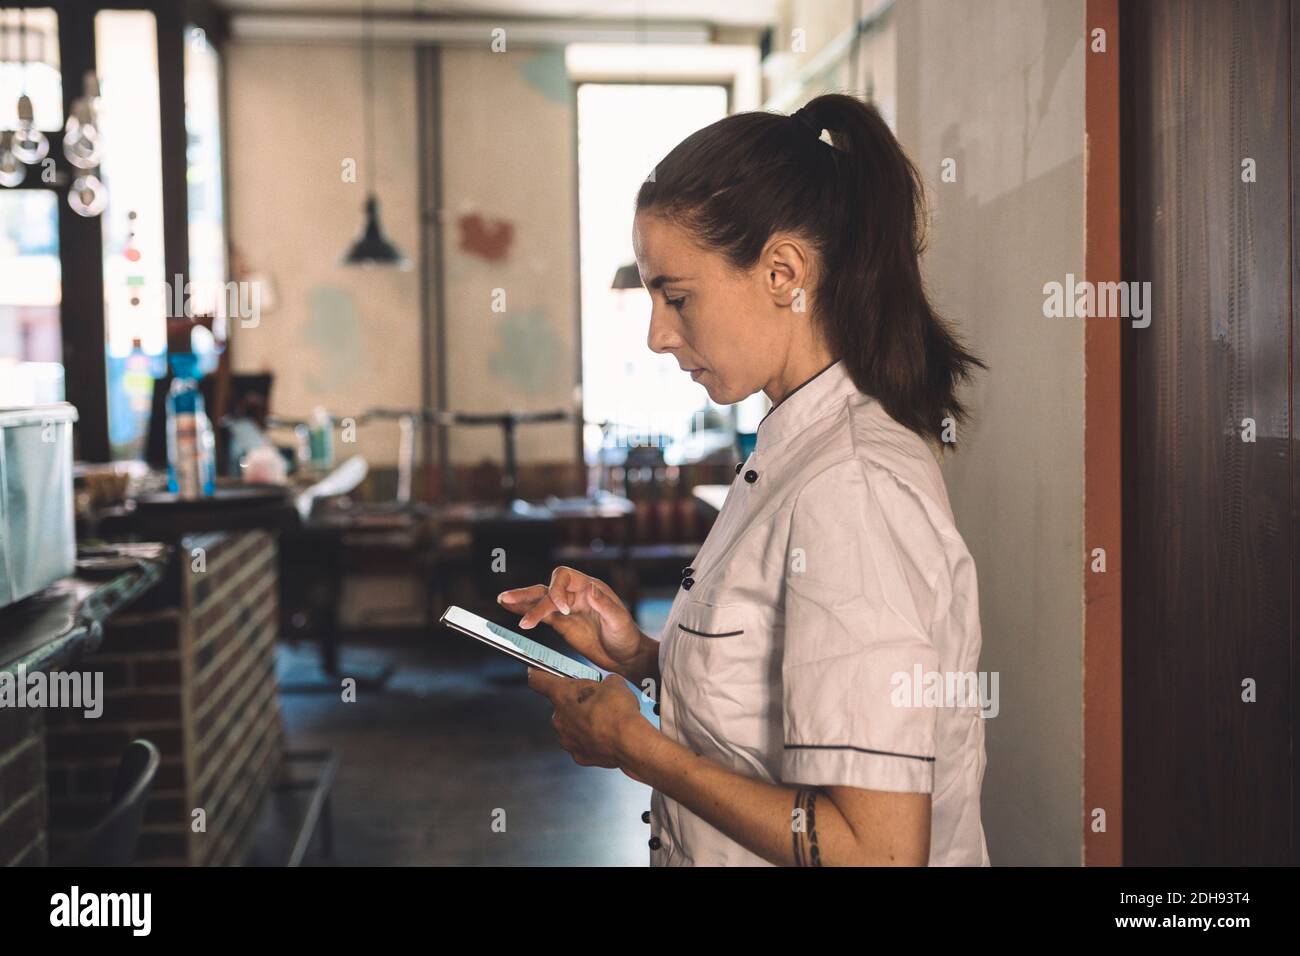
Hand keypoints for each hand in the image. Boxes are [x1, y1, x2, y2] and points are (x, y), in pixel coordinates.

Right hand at [498, 567, 646, 679]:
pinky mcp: (562, 624)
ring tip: (503, 600)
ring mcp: (567, 609)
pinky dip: (527, 612)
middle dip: (528, 593)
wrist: (626, 657)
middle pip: (547, 587)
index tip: (561, 610)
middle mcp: (576, 595)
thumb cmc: (627, 637)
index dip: (557, 590)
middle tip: (509, 599)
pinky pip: (541, 615)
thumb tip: (591, 588)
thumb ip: (605, 605)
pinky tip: (513, 610)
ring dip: (522, 600)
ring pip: (540, 600)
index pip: (563, 578)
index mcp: (589, 587)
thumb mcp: (619, 621)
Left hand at [527, 669, 644, 777]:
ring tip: (604, 720)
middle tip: (595, 701)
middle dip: (576, 702)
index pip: (538, 681)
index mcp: (562, 695)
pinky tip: (606, 736)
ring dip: (583, 722)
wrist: (629, 742)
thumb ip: (604, 682)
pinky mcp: (579, 755)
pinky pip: (582, 744)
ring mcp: (567, 739)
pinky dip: (592, 740)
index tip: (535, 674)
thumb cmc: (618, 711)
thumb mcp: (614, 683)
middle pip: (561, 705)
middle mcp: (559, 718)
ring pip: (571, 726)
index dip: (538, 675)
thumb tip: (608, 685)